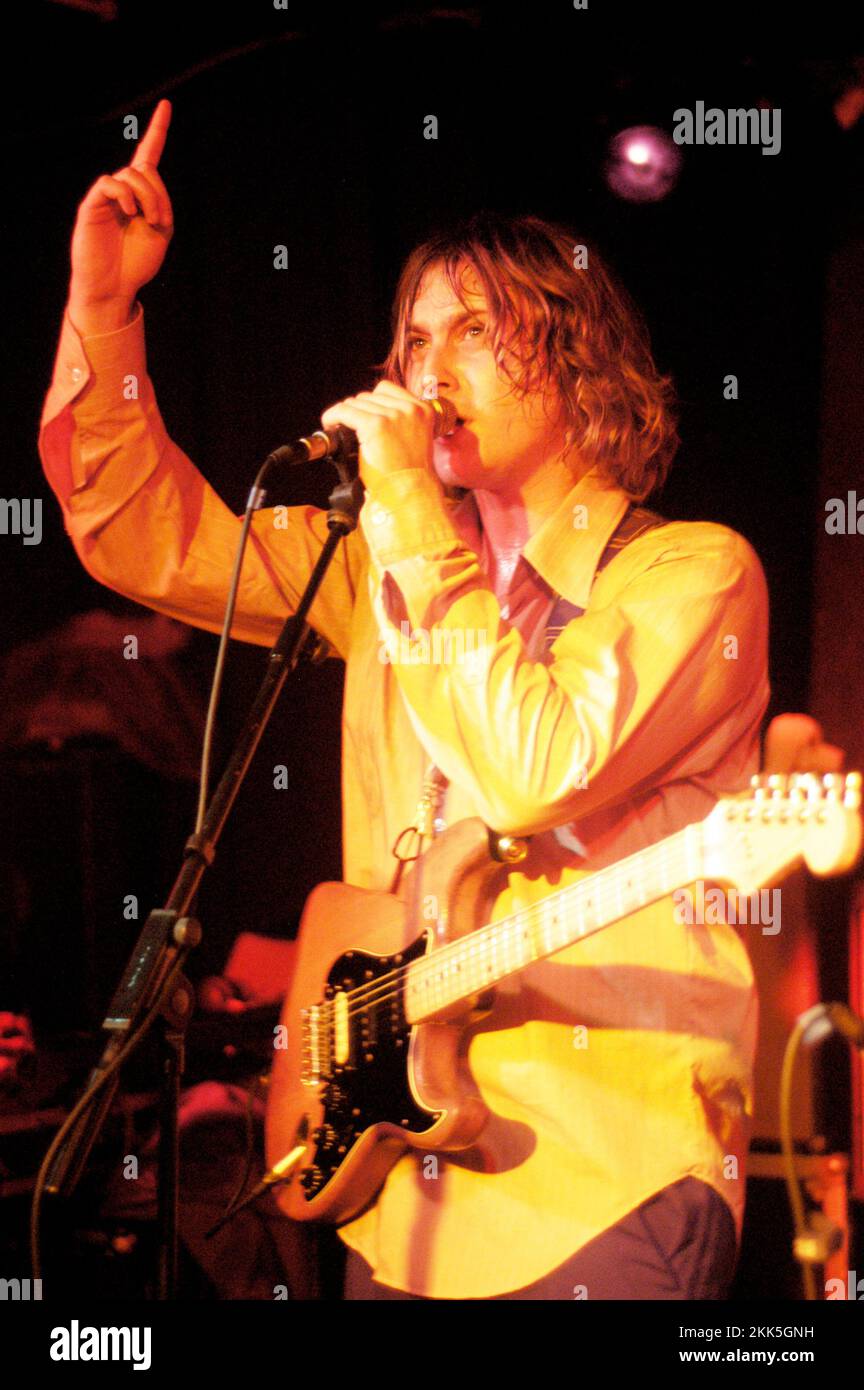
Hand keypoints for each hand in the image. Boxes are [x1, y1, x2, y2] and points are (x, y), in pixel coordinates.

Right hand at [68, 99, 173, 333]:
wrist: (115, 287)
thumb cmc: (137, 263)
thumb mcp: (161, 231)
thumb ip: (160, 203)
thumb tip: (142, 180)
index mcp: (142, 195)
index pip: (148, 155)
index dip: (157, 130)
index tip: (166, 105)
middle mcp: (123, 191)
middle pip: (145, 168)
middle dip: (160, 192)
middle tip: (161, 220)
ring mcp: (107, 197)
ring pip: (131, 175)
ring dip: (149, 196)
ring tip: (149, 221)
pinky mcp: (92, 205)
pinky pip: (110, 183)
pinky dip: (126, 195)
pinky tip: (131, 212)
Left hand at [320, 380, 440, 492]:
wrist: (411, 494)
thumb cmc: (410, 478)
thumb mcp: (413, 441)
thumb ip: (400, 423)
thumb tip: (369, 414)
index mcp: (423, 411)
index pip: (386, 390)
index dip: (370, 403)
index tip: (361, 415)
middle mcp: (410, 409)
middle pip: (369, 396)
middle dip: (356, 411)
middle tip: (348, 427)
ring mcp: (393, 416)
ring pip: (356, 403)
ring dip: (345, 415)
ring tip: (340, 428)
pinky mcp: (376, 425)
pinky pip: (345, 411)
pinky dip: (333, 416)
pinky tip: (329, 424)